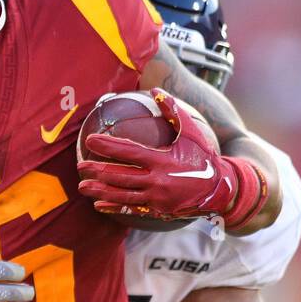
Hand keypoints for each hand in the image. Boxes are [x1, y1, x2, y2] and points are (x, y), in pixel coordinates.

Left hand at [77, 88, 243, 221]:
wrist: (221, 189)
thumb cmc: (204, 158)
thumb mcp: (192, 133)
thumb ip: (173, 112)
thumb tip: (156, 90)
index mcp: (163, 160)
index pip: (129, 152)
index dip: (107, 146)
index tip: (90, 140)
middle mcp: (157, 181)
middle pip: (120, 176)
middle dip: (97, 170)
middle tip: (80, 166)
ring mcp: (156, 199)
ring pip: (122, 195)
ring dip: (100, 191)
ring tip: (83, 186)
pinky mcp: (157, 211)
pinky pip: (132, 209)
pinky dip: (114, 207)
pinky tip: (99, 204)